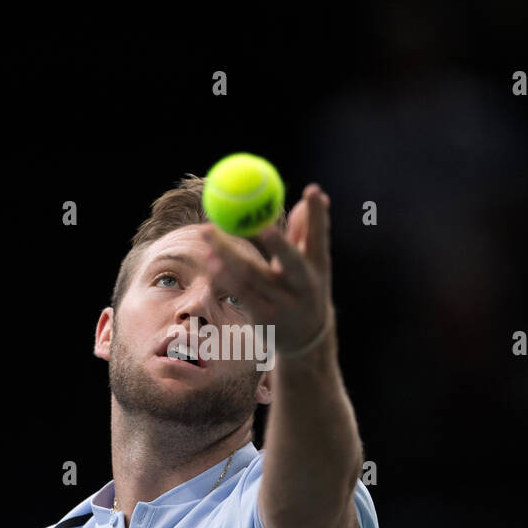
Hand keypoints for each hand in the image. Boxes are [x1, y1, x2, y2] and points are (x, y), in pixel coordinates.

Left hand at [200, 183, 334, 355]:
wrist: (304, 338)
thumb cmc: (303, 288)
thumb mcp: (311, 263)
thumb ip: (308, 230)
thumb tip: (315, 194)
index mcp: (318, 266)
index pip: (319, 237)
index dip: (317, 215)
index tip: (312, 189)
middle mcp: (304, 285)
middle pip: (291, 260)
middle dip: (278, 242)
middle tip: (260, 223)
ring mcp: (284, 303)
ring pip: (253, 275)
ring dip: (229, 254)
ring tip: (208, 233)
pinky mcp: (265, 318)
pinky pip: (241, 293)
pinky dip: (225, 276)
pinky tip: (210, 260)